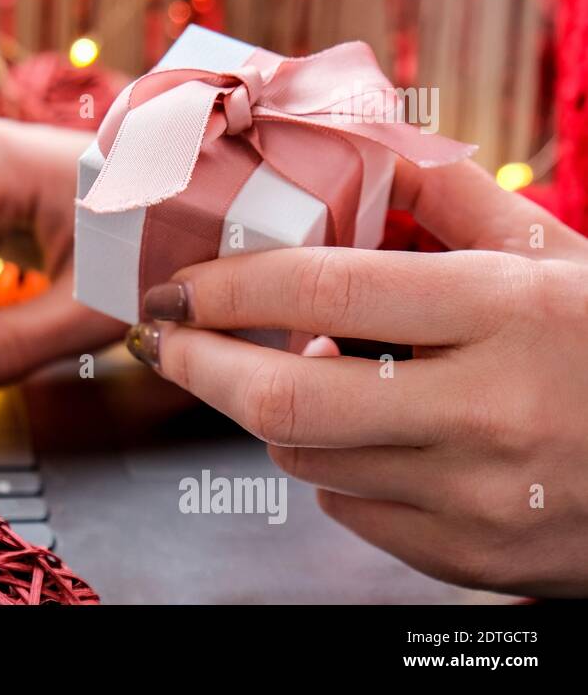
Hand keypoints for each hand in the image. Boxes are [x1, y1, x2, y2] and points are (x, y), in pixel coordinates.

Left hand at [130, 158, 587, 596]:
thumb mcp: (561, 256)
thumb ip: (453, 201)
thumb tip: (352, 153)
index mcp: (512, 311)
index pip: (325, 288)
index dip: (227, 286)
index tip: (176, 286)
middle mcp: (490, 411)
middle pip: (284, 402)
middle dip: (199, 365)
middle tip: (165, 340)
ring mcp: (479, 498)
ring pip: (305, 458)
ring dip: (271, 411)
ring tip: (297, 371)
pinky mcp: (472, 558)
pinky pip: (350, 507)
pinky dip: (331, 464)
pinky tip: (370, 435)